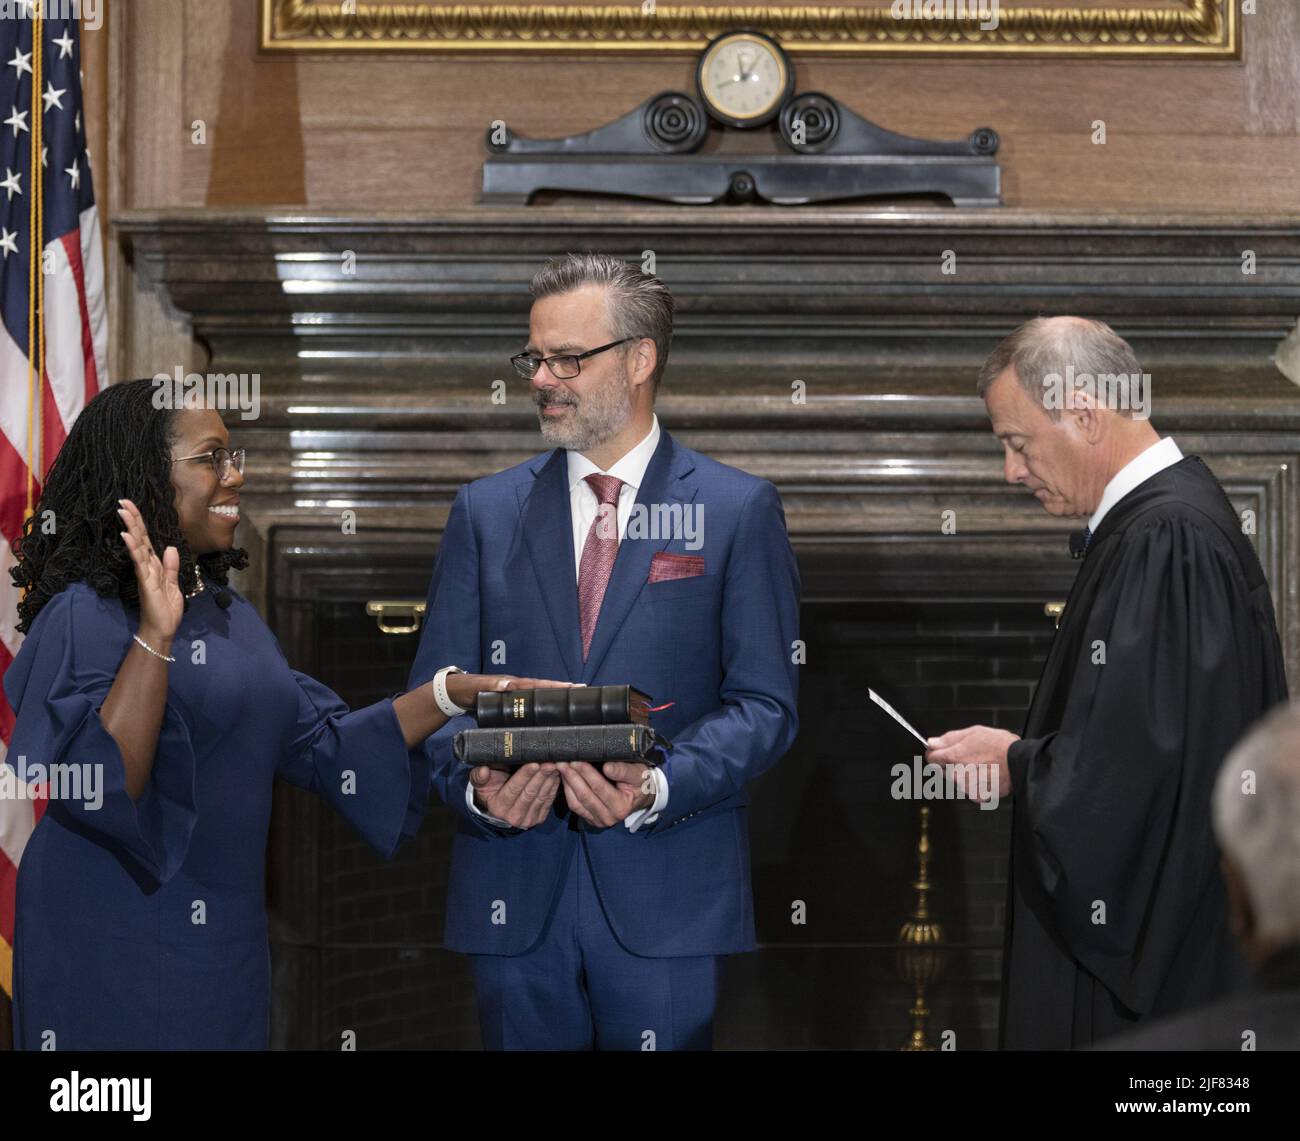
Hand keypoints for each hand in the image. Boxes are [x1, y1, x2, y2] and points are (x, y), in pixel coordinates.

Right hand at [117, 498, 181, 643]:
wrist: (162, 630)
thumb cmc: (166, 610)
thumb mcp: (173, 585)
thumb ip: (171, 567)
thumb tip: (170, 547)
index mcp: (155, 565)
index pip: (147, 540)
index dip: (141, 524)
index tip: (133, 507)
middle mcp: (147, 566)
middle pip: (140, 538)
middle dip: (133, 519)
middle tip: (123, 501)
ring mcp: (145, 572)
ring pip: (137, 545)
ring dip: (131, 528)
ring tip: (122, 511)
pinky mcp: (145, 581)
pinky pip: (139, 561)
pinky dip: (133, 548)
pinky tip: (127, 535)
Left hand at [446, 672, 575, 710]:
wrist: (455, 693)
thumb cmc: (467, 689)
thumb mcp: (478, 687)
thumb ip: (492, 684)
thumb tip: (508, 683)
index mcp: (512, 683)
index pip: (537, 685)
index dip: (555, 686)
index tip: (573, 686)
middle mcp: (516, 687)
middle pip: (543, 688)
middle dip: (562, 689)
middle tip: (582, 690)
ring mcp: (513, 695)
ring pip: (538, 696)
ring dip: (554, 696)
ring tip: (572, 700)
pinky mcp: (509, 703)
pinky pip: (529, 703)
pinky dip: (541, 705)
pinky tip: (549, 712)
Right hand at [470, 762, 559, 828]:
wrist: (498, 804)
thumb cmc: (490, 788)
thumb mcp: (480, 783)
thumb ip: (479, 776)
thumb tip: (483, 770)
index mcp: (499, 807)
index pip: (513, 789)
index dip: (524, 776)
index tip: (534, 763)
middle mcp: (513, 816)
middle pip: (530, 793)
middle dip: (540, 776)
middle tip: (549, 762)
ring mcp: (528, 819)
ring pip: (541, 797)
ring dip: (549, 780)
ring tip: (555, 766)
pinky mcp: (539, 818)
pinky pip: (548, 801)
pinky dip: (553, 787)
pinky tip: (556, 775)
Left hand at [558, 761, 654, 828]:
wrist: (641, 795)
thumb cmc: (640, 781)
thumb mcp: (638, 773)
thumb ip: (624, 770)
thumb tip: (607, 767)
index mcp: (621, 807)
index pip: (599, 788)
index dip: (586, 773)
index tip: (577, 760)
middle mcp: (609, 818)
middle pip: (585, 795)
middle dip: (572, 776)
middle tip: (563, 761)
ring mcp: (598, 821)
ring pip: (576, 802)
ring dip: (567, 783)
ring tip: (561, 766)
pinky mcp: (590, 819)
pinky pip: (575, 806)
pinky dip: (568, 791)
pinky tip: (565, 777)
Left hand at [925, 725, 1018, 801]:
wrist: (1020, 763)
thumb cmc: (1000, 746)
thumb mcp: (973, 733)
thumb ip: (949, 738)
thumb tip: (932, 742)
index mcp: (953, 757)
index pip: (930, 758)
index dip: (935, 753)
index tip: (940, 751)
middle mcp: (957, 774)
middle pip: (943, 770)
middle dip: (951, 763)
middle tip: (969, 756)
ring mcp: (967, 787)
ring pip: (957, 780)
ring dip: (964, 774)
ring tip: (982, 765)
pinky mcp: (978, 796)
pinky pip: (970, 790)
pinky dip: (976, 785)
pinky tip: (986, 775)